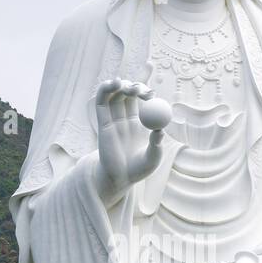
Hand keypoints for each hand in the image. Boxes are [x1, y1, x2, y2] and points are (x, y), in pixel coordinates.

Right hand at [93, 78, 171, 207]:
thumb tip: (161, 130)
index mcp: (139, 122)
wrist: (120, 179)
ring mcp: (112, 119)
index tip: (151, 83)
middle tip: (143, 91)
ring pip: (115, 94)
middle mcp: (125, 118)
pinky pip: (101, 101)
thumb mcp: (153, 157)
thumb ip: (156, 143)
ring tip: (132, 88)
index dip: (145, 88)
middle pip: (128, 94)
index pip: (141, 99)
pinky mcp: (102, 122)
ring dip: (122, 85)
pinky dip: (105, 88)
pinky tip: (114, 83)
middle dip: (136, 87)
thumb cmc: (138, 170)